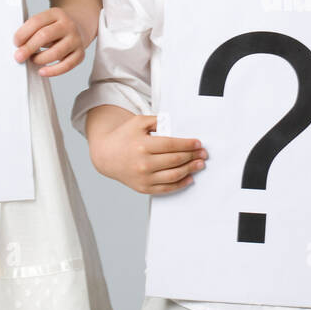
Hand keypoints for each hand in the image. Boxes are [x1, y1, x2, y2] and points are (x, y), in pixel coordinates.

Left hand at [12, 7, 85, 76]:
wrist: (79, 27)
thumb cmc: (55, 28)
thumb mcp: (45, 21)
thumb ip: (32, 31)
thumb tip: (20, 49)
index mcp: (56, 13)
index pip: (36, 21)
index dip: (23, 33)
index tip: (16, 42)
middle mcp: (68, 25)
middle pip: (45, 36)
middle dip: (28, 48)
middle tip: (18, 56)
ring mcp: (76, 39)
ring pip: (56, 52)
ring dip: (40, 59)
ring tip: (33, 60)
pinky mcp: (81, 53)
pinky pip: (67, 65)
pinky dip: (53, 71)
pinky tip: (43, 71)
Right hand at [91, 113, 206, 194]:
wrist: (106, 156)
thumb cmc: (124, 137)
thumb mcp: (138, 122)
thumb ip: (158, 121)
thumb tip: (176, 124)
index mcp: (143, 145)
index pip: (172, 145)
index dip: (188, 144)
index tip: (198, 143)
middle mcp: (143, 163)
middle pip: (175, 160)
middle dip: (192, 156)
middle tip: (203, 154)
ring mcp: (143, 177)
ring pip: (173, 175)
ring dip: (190, 170)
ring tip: (199, 164)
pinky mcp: (144, 188)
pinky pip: (166, 188)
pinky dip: (180, 184)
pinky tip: (189, 178)